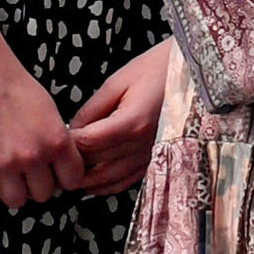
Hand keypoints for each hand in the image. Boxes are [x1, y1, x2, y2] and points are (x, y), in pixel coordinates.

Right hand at [0, 21, 80, 210]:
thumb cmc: (14, 86)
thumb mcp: (50, 111)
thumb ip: (57, 139)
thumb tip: (61, 164)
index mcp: (57, 141)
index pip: (72, 181)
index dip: (63, 179)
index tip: (53, 174)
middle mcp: (34, 156)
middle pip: (43, 195)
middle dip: (36, 186)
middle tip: (25, 173)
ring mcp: (4, 163)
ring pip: (16, 201)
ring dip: (10, 192)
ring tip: (4, 177)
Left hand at [63, 45, 175, 194]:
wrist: (195, 71)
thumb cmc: (158, 69)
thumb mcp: (118, 82)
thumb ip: (92, 110)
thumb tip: (72, 131)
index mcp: (133, 122)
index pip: (87, 143)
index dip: (68, 142)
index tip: (58, 137)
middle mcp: (143, 143)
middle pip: (95, 163)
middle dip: (72, 161)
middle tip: (58, 156)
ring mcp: (152, 153)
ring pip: (109, 179)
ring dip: (86, 179)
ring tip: (70, 173)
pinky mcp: (157, 156)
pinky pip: (128, 180)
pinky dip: (107, 185)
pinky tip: (94, 181)